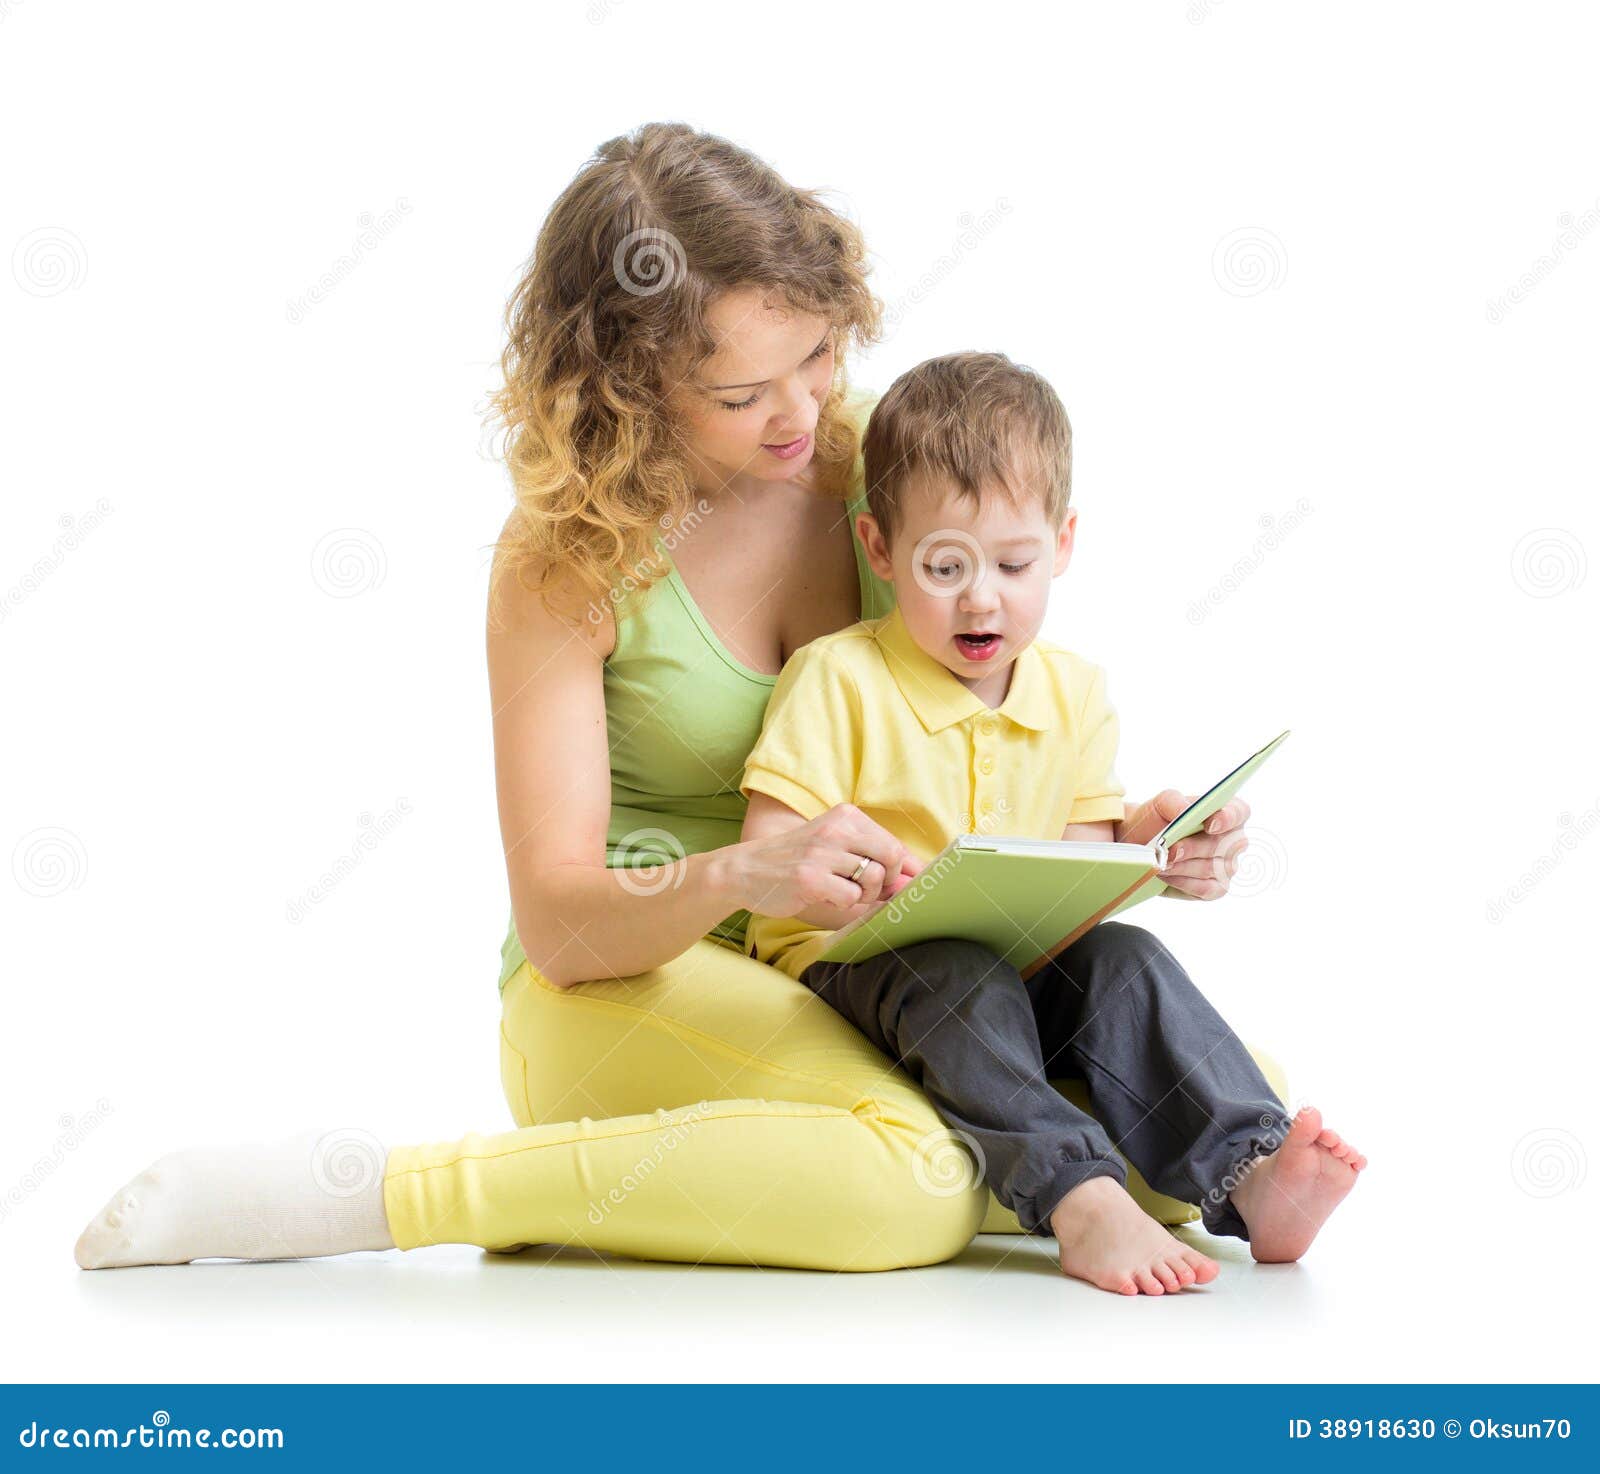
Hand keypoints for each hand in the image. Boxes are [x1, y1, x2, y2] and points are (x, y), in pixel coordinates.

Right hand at [734, 803, 923, 918]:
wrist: (744, 869)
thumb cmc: (796, 861)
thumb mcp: (834, 848)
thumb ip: (872, 858)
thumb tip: (913, 879)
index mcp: (846, 816)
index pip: (894, 843)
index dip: (905, 870)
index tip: (906, 885)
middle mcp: (836, 829)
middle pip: (891, 858)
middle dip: (887, 881)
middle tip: (868, 889)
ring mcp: (822, 852)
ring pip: (873, 879)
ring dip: (864, 894)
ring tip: (842, 891)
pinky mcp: (811, 877)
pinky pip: (850, 897)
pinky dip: (844, 903)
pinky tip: (825, 895)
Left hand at [1117, 789, 1250, 900]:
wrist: (1142, 845)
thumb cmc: (1157, 820)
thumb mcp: (1161, 804)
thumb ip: (1174, 801)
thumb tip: (1185, 811)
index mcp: (1228, 812)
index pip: (1239, 813)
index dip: (1227, 819)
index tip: (1209, 824)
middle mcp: (1234, 841)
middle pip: (1223, 846)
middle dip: (1193, 848)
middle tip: (1170, 850)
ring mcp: (1228, 866)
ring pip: (1211, 868)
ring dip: (1182, 866)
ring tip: (1161, 862)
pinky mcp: (1216, 888)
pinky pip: (1206, 889)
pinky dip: (1183, 882)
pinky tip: (1166, 875)